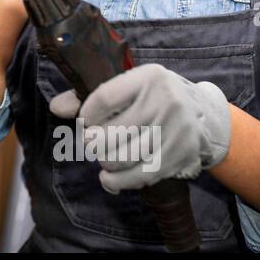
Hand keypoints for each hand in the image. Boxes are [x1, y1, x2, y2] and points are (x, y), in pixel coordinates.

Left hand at [48, 64, 230, 192]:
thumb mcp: (129, 87)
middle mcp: (165, 101)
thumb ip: (90, 97)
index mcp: (149, 77)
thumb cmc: (154, 98)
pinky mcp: (180, 155)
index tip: (85, 122)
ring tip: (104, 158)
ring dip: (105, 163)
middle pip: (111, 133)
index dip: (86, 115)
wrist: (202, 114)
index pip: (104, 98)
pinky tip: (110, 179)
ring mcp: (175, 130)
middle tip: (93, 143)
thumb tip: (56, 108)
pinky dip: (119, 182)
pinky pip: (141, 175)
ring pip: (123, 157)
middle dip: (93, 143)